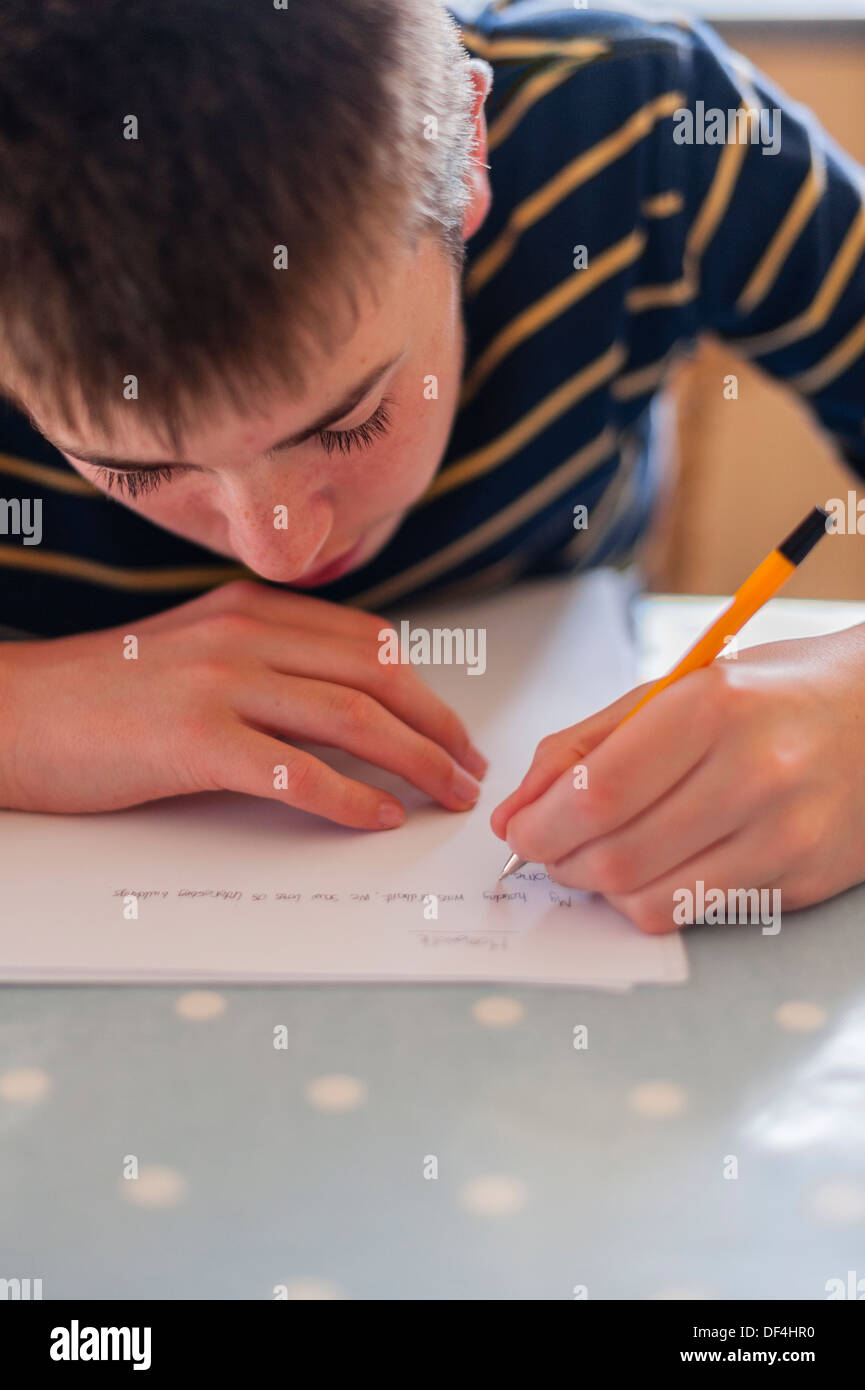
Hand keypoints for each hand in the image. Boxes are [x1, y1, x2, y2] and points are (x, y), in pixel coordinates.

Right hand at [0, 579, 486, 825]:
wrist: (10, 713)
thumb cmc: (99, 695)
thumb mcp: (194, 652)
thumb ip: (266, 663)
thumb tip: (347, 707)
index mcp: (250, 609)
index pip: (368, 642)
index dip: (425, 690)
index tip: (453, 730)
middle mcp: (244, 633)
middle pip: (376, 676)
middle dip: (437, 727)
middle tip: (469, 770)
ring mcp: (220, 682)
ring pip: (351, 718)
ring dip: (415, 762)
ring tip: (448, 796)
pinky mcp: (194, 738)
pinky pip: (296, 771)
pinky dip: (349, 797)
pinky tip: (379, 817)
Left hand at [491, 628, 864, 932]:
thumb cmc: (770, 695)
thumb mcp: (675, 691)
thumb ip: (585, 746)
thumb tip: (514, 812)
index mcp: (714, 709)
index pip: (598, 792)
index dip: (540, 824)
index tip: (519, 831)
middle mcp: (755, 775)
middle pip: (615, 855)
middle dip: (559, 861)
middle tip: (551, 846)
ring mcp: (785, 837)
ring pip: (648, 900)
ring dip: (599, 887)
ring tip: (599, 854)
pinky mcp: (801, 883)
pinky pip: (693, 915)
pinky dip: (650, 899)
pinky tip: (654, 865)